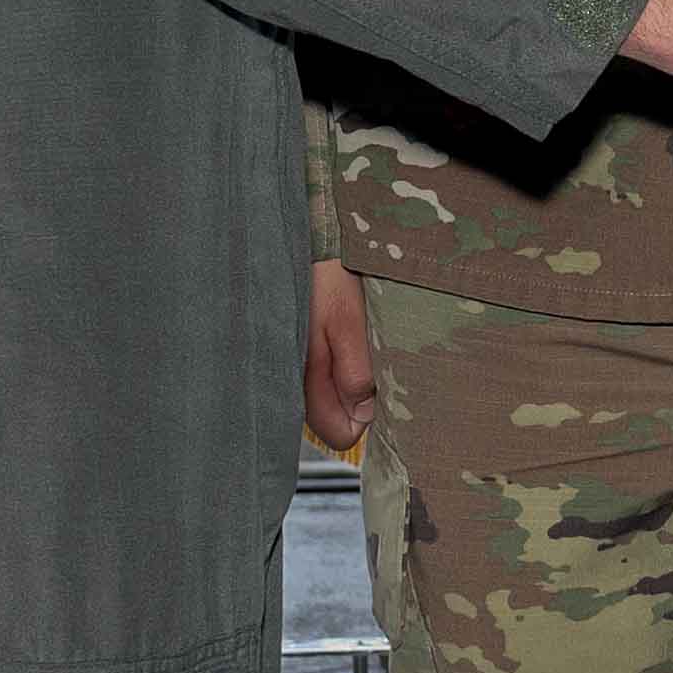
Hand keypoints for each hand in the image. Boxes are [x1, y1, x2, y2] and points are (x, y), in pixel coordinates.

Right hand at [304, 257, 375, 457]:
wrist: (296, 239)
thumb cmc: (322, 275)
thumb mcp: (346, 321)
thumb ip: (354, 372)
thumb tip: (365, 416)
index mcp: (305, 377)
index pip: (339, 434)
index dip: (366, 419)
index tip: (381, 389)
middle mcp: (292, 378)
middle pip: (332, 418)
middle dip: (356, 402)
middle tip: (369, 360)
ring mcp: (290, 364)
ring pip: (327, 397)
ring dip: (346, 381)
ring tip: (353, 341)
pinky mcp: (291, 349)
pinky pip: (318, 376)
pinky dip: (335, 365)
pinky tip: (339, 334)